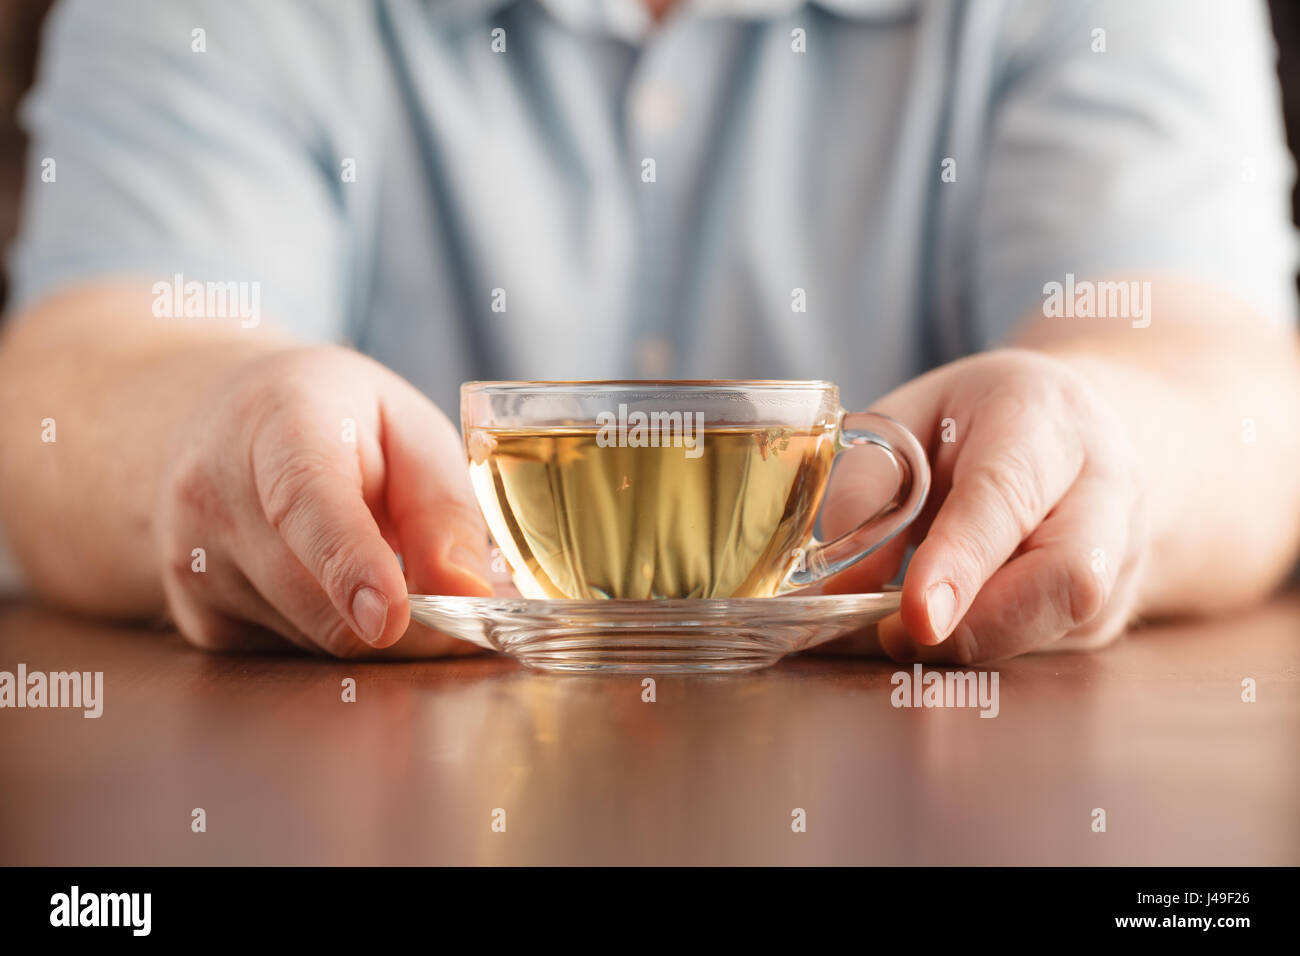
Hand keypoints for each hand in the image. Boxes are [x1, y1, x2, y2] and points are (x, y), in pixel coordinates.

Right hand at [154, 345, 491, 656]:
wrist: (235, 422)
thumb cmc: (343, 422)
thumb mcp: (414, 435)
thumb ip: (446, 510)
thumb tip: (470, 596)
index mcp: (277, 422)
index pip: (305, 502)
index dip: (349, 565)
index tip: (390, 618)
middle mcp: (212, 491)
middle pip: (316, 598)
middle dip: (407, 624)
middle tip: (462, 609)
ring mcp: (191, 560)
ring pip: (312, 640)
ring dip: (370, 628)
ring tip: (388, 570)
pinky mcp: (196, 616)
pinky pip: (288, 657)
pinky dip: (334, 634)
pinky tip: (334, 585)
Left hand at [822, 349, 1150, 662]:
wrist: (1074, 429)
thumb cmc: (974, 421)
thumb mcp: (905, 420)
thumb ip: (870, 490)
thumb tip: (843, 588)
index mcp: (1044, 418)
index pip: (1006, 496)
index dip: (961, 561)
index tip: (918, 616)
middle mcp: (1104, 484)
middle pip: (1068, 576)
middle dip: (978, 627)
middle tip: (895, 635)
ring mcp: (1123, 551)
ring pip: (1063, 624)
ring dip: (976, 641)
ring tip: (907, 625)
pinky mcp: (1109, 608)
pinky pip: (1051, 646)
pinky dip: (989, 647)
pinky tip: (950, 624)